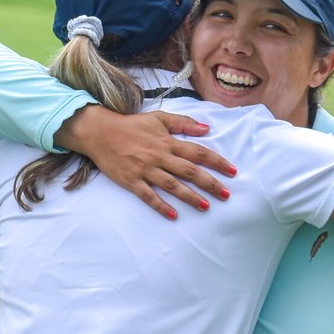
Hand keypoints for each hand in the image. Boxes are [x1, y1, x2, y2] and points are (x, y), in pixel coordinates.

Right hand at [56, 106, 236, 220]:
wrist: (100, 132)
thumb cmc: (131, 125)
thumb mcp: (159, 118)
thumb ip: (183, 123)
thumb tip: (207, 128)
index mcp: (168, 141)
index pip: (197, 152)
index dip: (216, 161)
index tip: (232, 171)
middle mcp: (159, 156)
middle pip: (189, 171)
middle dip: (209, 183)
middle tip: (226, 194)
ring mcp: (145, 170)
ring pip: (172, 185)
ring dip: (190, 197)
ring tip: (206, 206)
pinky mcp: (132, 181)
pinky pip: (149, 196)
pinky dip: (161, 206)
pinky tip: (174, 216)